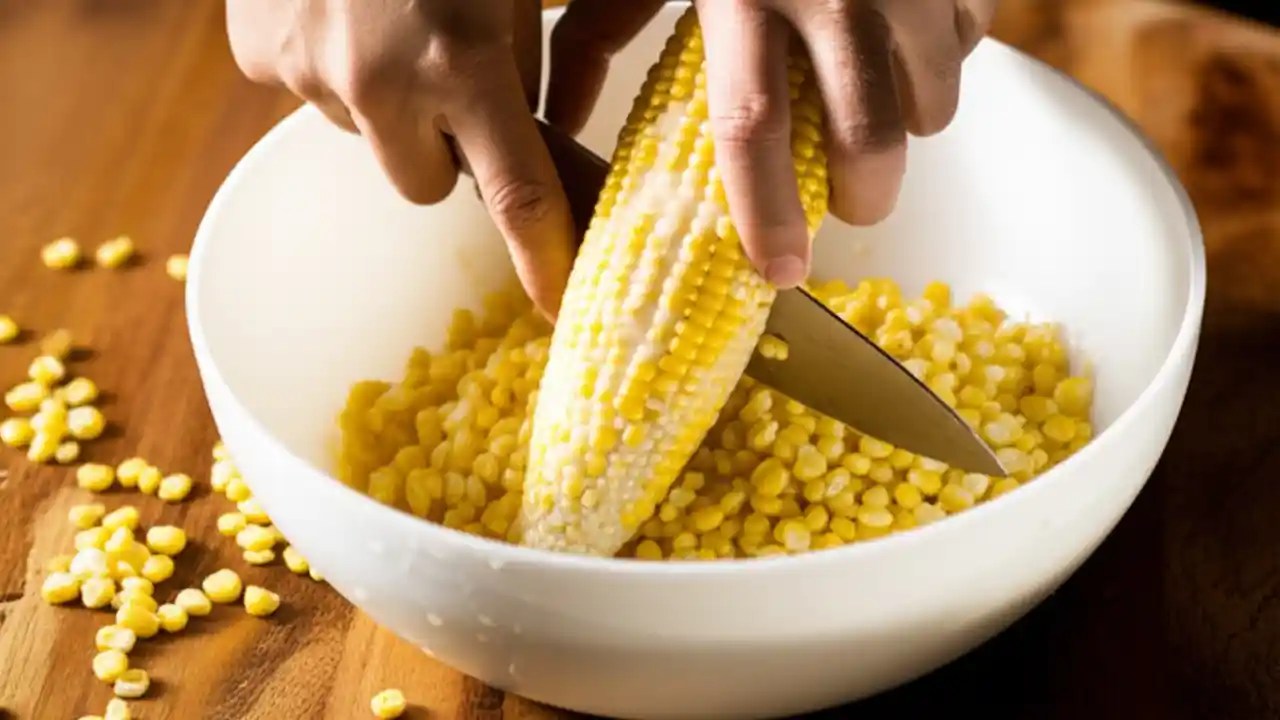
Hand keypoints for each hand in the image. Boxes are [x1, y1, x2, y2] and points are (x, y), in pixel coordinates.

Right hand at [225, 0, 574, 318]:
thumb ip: (530, 66)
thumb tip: (551, 155)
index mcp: (463, 61)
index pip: (517, 195)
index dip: (544, 259)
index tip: (561, 312)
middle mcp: (378, 83)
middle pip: (428, 182)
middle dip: (447, 145)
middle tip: (449, 74)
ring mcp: (307, 73)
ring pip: (368, 136)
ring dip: (389, 101)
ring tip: (391, 21)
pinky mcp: (257, 55)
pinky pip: (309, 94)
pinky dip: (332, 66)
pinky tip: (342, 10)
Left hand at [545, 0, 997, 287]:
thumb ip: (597, 35)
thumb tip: (564, 118)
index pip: (754, 127)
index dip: (768, 213)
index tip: (780, 272)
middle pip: (869, 135)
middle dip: (866, 196)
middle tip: (849, 207)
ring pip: (934, 98)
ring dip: (909, 127)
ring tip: (876, 111)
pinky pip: (972, 41)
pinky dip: (941, 61)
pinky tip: (903, 41)